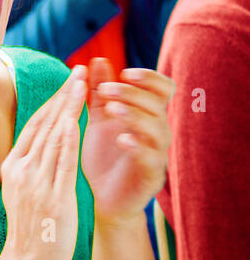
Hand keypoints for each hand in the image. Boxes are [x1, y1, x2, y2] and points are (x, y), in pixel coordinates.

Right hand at [0, 64, 86, 259]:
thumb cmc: (30, 230)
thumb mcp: (22, 193)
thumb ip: (31, 168)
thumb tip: (41, 148)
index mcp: (13, 167)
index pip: (35, 126)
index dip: (52, 101)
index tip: (67, 81)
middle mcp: (21, 170)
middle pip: (44, 124)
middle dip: (63, 95)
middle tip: (78, 70)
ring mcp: (36, 182)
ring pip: (54, 136)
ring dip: (69, 107)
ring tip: (83, 85)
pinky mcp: (53, 195)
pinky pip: (63, 160)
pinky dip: (71, 136)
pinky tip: (80, 119)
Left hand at [80, 58, 173, 223]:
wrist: (99, 198)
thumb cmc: (100, 156)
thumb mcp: (96, 120)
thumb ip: (97, 92)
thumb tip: (97, 60)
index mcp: (147, 115)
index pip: (163, 88)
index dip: (149, 77)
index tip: (125, 72)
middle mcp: (157, 131)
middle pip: (158, 104)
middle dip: (133, 93)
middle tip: (106, 89)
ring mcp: (157, 153)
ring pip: (158, 128)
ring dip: (135, 115)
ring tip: (111, 109)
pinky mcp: (151, 175)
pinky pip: (152, 157)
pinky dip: (138, 145)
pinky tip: (122, 139)